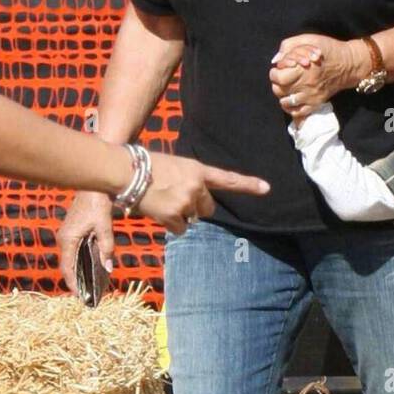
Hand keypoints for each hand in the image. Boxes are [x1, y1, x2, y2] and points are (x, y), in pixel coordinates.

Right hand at [57, 189, 114, 290]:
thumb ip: (106, 247)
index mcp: (68, 240)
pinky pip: (74, 250)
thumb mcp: (104, 226)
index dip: (73, 284)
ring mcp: (66, 235)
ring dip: (79, 270)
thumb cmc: (98, 204)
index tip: (80, 297)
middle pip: (68, 265)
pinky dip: (80, 260)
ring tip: (90, 284)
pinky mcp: (71, 231)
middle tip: (88, 294)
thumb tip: (108, 268)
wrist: (93, 186)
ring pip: (71, 258)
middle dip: (76, 280)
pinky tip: (91, 266)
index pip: (68, 268)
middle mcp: (64, 239)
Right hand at [135, 153, 270, 234]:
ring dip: (181, 215)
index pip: (228, 178)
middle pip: (208, 208)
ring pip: (192, 219)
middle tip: (177, 198)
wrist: (126, 171)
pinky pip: (180, 228)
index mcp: (198, 170)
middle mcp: (196, 185)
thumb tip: (198, 197)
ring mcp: (185, 200)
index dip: (248, 184)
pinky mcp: (173, 214)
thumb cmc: (148, 166)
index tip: (267, 188)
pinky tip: (159, 211)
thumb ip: (191, 178)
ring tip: (164, 201)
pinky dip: (171, 224)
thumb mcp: (177, 166)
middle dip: (196, 207)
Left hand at [269, 34, 365, 119]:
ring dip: (283, 96)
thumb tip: (276, 60)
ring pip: (286, 103)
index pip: (277, 78)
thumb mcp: (309, 39)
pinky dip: (292, 109)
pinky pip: (299, 113)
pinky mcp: (317, 102)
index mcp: (302, 69)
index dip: (274, 73)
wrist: (349, 64)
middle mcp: (306, 85)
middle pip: (279, 91)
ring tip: (287, 89)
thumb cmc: (329, 49)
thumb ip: (289, 46)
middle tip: (282, 78)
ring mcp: (312, 96)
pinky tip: (292, 101)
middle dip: (276, 84)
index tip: (279, 69)